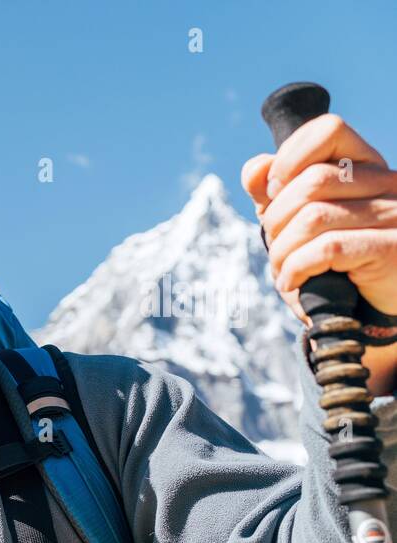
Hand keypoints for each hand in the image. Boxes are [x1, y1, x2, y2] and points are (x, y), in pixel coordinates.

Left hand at [241, 113, 396, 394]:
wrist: (370, 315)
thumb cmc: (333, 266)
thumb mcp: (298, 226)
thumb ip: (275, 194)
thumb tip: (256, 168)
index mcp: (366, 168)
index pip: (328, 131)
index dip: (289, 157)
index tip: (273, 191)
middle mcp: (388, 184)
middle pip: (312, 180)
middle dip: (276, 219)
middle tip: (275, 247)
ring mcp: (394, 215)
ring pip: (313, 217)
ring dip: (282, 251)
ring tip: (283, 271)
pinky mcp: (392, 249)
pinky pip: (327, 248)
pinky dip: (296, 268)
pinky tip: (293, 282)